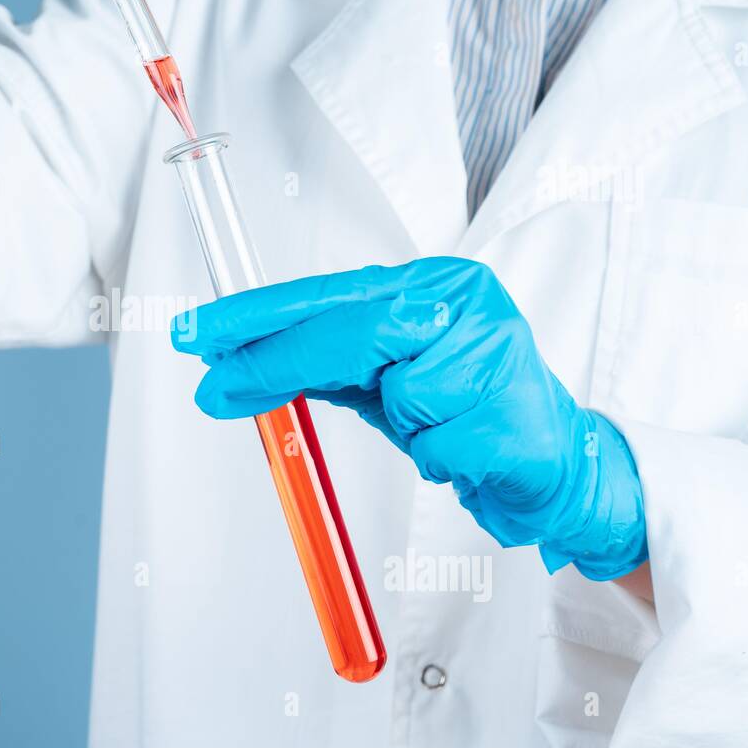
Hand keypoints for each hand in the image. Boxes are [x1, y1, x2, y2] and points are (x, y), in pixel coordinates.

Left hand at [172, 257, 646, 579]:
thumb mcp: (381, 380)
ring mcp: (494, 347)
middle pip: (351, 327)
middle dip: (275, 362)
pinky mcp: (513, 405)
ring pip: (399, 394)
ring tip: (440, 426)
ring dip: (406, 424)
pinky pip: (435, 444)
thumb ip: (318, 363)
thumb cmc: (459, 412)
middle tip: (216, 389)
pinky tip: (468, 447)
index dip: (256, 314)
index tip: (198, 333)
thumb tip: (231, 364)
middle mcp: (461, 300)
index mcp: (427, 285)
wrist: (550, 462)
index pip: (326, 293)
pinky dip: (439, 457)